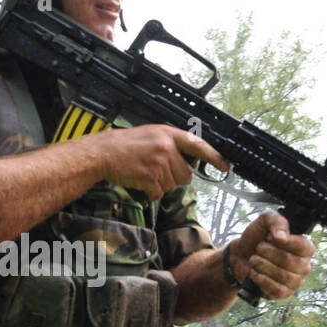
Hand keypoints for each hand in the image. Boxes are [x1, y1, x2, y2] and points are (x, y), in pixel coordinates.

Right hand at [88, 124, 227, 201]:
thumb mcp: (150, 135)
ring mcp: (159, 163)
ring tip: (145, 171)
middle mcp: (166, 147)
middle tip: (155, 168)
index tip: (225, 165)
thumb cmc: (124, 145)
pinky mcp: (151, 177)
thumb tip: (188, 160)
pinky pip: (160, 193)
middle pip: (186, 174)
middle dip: (174, 176)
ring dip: (160, 184)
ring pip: (173, 185)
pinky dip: (151, 192)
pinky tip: (140, 180)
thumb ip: (170, 144)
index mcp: (167, 134)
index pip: (198, 145)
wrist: (102, 153)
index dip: (214, 157)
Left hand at [229, 210, 314, 300]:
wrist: (241, 255)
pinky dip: (262, 279)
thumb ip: (277, 222)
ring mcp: (295, 281)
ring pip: (282, 275)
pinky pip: (277, 289)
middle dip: (267, 252)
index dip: (285, 242)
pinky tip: (255, 272)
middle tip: (259, 248)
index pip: (303, 246)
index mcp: (305, 248)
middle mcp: (304, 265)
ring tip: (254, 260)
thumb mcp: (266, 221)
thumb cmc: (257, 238)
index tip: (270, 237)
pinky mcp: (284, 293)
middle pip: (288, 260)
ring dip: (262, 265)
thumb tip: (282, 237)